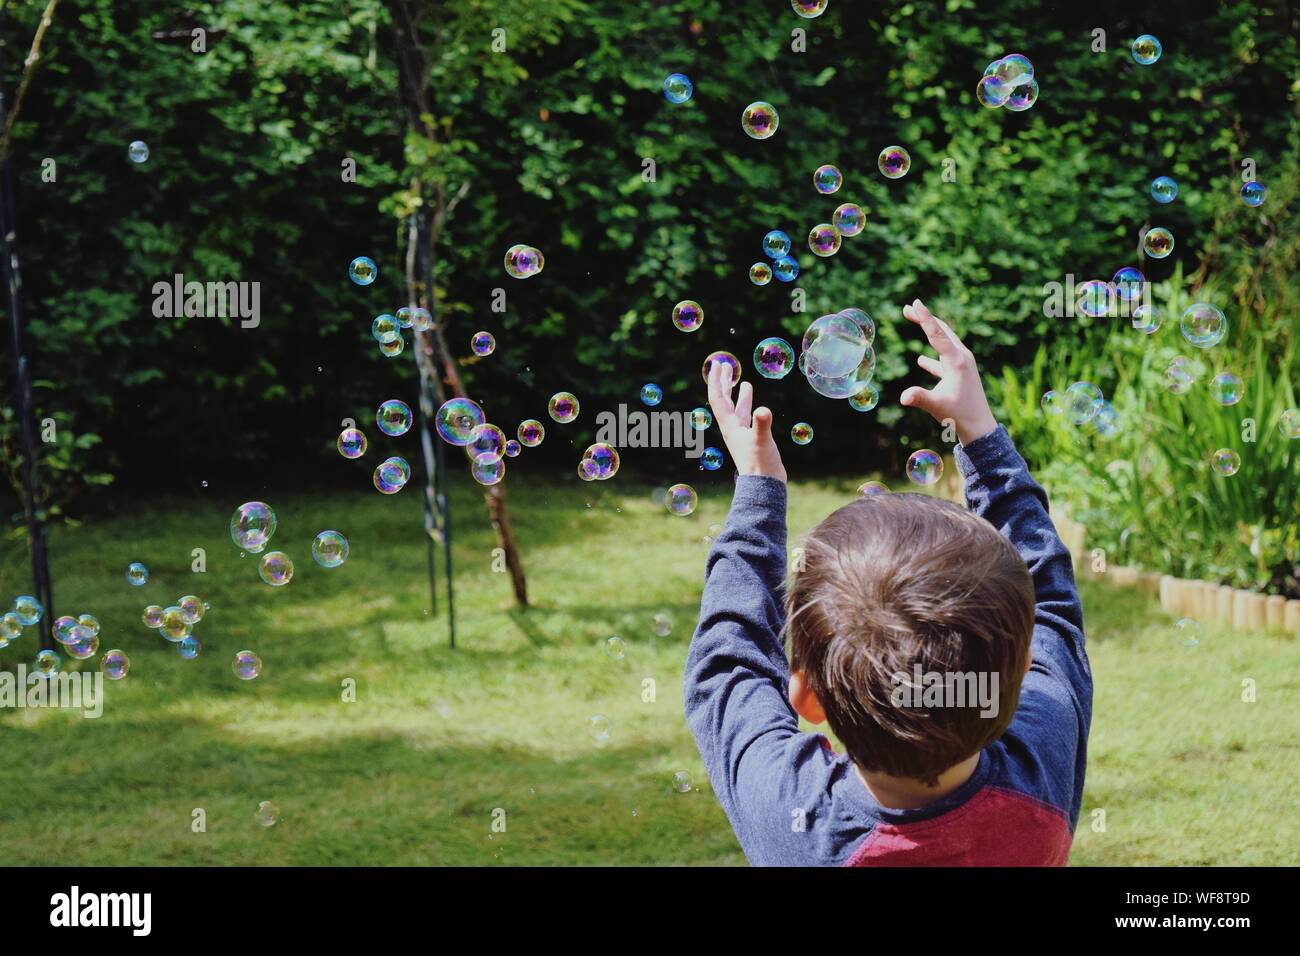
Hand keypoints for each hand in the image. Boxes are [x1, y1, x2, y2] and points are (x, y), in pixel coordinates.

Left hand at [707, 360, 786, 481]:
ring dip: (737, 393)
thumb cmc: (760, 465)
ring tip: (741, 380)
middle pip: (724, 400)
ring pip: (736, 408)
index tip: (716, 364)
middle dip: (724, 382)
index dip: (715, 380)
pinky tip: (755, 402)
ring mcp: (741, 434)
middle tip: (725, 365)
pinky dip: (749, 406)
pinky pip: (747, 418)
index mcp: (729, 425)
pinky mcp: (752, 439)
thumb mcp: (761, 441)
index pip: (717, 398)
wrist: (763, 485)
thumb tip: (763, 410)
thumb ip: (762, 424)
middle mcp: (732, 428)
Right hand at [899, 299, 997, 444]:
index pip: (937, 334)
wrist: (979, 427)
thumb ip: (919, 398)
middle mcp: (961, 358)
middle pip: (942, 331)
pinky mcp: (959, 375)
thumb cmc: (960, 416)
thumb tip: (903, 397)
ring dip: (929, 332)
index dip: (924, 317)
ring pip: (944, 342)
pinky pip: (943, 360)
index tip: (914, 302)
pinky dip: (932, 357)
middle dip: (925, 318)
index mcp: (957, 361)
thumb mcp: (937, 406)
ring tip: (914, 322)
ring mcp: (962, 366)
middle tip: (907, 307)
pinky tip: (922, 360)